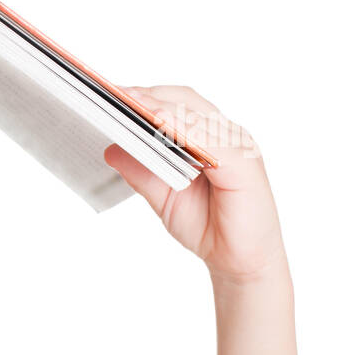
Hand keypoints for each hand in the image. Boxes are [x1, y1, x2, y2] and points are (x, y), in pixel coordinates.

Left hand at [103, 85, 286, 282]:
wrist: (239, 261)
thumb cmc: (207, 225)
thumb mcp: (162, 196)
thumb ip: (141, 170)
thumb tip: (111, 148)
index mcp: (207, 138)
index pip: (174, 104)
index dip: (143, 96)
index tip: (109, 93)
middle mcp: (225, 135)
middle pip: (185, 101)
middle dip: (147, 95)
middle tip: (113, 92)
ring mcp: (238, 147)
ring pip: (196, 115)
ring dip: (161, 106)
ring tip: (130, 101)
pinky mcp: (245, 165)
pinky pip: (212, 140)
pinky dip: (185, 129)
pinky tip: (160, 123)